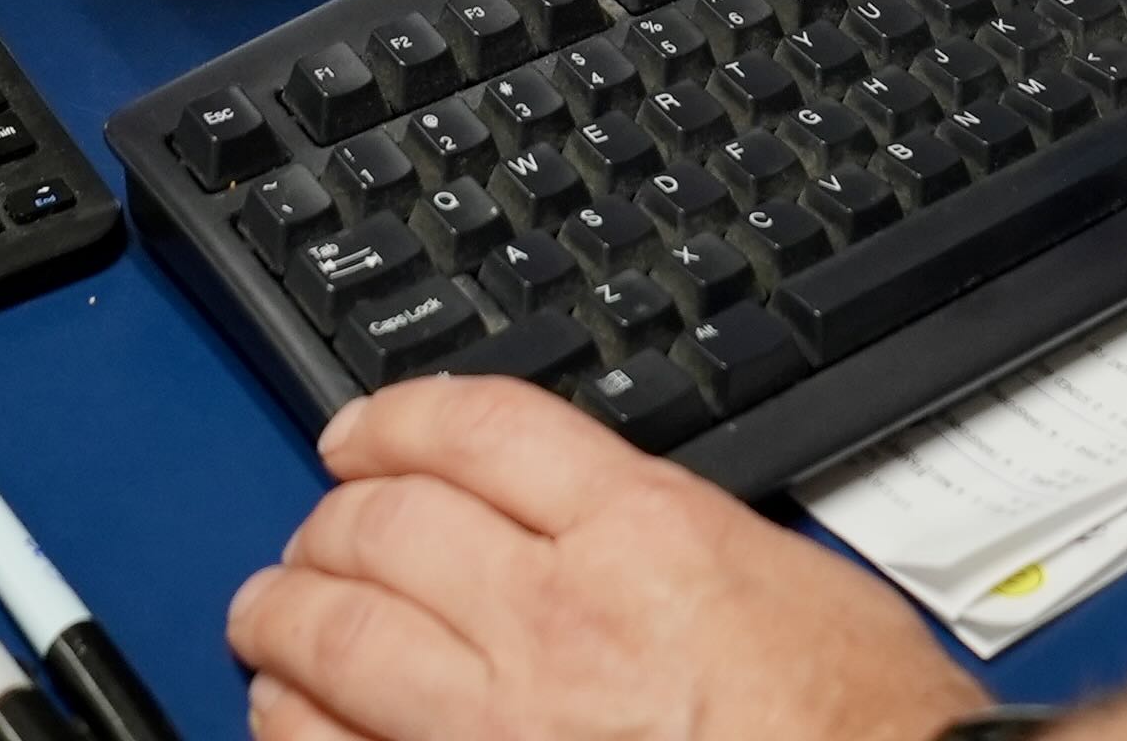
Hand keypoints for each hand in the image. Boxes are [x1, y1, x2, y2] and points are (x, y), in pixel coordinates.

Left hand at [227, 375, 990, 740]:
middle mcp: (558, 621)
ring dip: (285, 615)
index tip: (362, 431)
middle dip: (329, 519)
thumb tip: (582, 512)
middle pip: (384, 524)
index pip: (476, 429)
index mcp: (643, 537)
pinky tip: (290, 714)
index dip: (397, 417)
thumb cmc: (855, 724)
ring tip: (271, 614)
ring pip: (336, 635)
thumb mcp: (775, 573)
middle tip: (314, 529)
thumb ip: (663, 530)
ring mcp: (500, 726)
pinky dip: (295, 725)